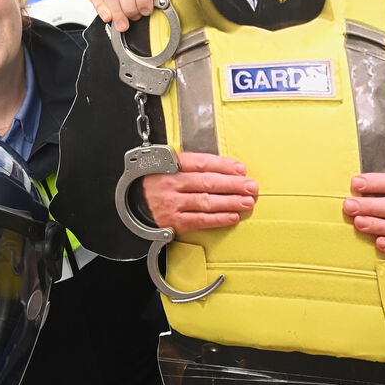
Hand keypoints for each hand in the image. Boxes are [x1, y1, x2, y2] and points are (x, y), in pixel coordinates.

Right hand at [89, 0, 159, 31]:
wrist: (144, 7)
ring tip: (123, 24)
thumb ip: (161, 5)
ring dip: (117, 12)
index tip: (146, 11)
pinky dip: (101, 7)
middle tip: (135, 18)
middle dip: (129, 8)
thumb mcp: (161, 4)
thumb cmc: (152, 7)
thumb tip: (159, 11)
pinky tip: (108, 18)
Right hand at [143, 150, 258, 234]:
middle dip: (233, 185)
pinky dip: (218, 219)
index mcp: (170, 165)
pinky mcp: (172, 221)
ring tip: (247, 202)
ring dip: (230, 202)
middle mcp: (171, 183)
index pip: (202, 163)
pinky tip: (232, 217)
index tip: (241, 170)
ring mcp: (171, 203)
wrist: (133, 204)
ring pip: (206, 202)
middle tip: (251, 187)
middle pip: (207, 182)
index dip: (224, 166)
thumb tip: (227, 169)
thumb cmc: (156, 183)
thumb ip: (192, 165)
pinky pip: (200, 220)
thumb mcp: (168, 166)